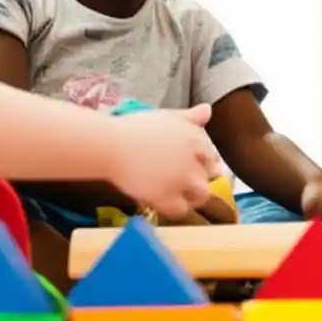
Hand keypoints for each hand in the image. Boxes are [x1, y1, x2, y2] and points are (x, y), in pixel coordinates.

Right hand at [108, 104, 220, 218]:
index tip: (191, 165)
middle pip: (210, 175)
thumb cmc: (134, 128)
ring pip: (202, 195)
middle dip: (200, 177)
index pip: (211, 155)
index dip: (202, 161)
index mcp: (194, 138)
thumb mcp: (166, 117)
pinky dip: (175, 208)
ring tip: (178, 194)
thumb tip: (207, 110)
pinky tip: (164, 202)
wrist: (110, 146)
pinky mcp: (166, 197)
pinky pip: (181, 210)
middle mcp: (192, 160)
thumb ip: (189, 116)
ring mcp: (181, 180)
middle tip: (184, 180)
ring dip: (193, 195)